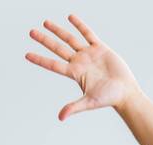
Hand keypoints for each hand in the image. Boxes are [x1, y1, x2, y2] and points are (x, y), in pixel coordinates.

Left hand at [25, 14, 140, 120]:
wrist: (125, 92)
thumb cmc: (109, 98)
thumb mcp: (89, 102)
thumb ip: (74, 107)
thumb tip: (61, 117)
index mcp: (75, 73)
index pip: (53, 64)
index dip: (40, 59)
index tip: (27, 55)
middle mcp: (79, 62)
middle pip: (57, 48)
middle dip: (44, 40)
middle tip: (31, 32)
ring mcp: (89, 54)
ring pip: (70, 39)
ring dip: (58, 31)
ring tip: (45, 23)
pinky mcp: (100, 48)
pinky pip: (88, 34)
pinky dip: (80, 25)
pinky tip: (70, 17)